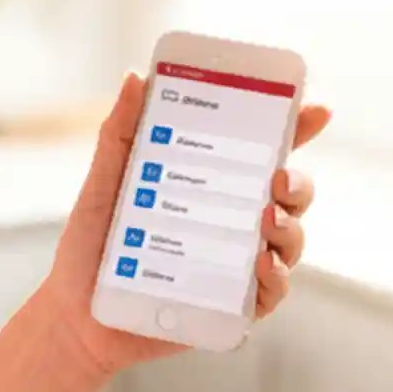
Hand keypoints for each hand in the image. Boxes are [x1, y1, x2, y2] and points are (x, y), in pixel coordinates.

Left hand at [42, 72, 332, 372]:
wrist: (76, 314)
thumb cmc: (90, 244)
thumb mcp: (105, 182)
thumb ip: (120, 132)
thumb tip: (135, 76)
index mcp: (213, 185)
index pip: (264, 152)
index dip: (296, 129)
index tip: (316, 110)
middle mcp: (234, 222)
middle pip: (291, 196)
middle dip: (300, 183)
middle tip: (280, 178)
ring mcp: (238, 266)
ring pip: (291, 242)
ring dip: (291, 227)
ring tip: (267, 218)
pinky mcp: (233, 309)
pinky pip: (272, 292)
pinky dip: (275, 277)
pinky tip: (260, 264)